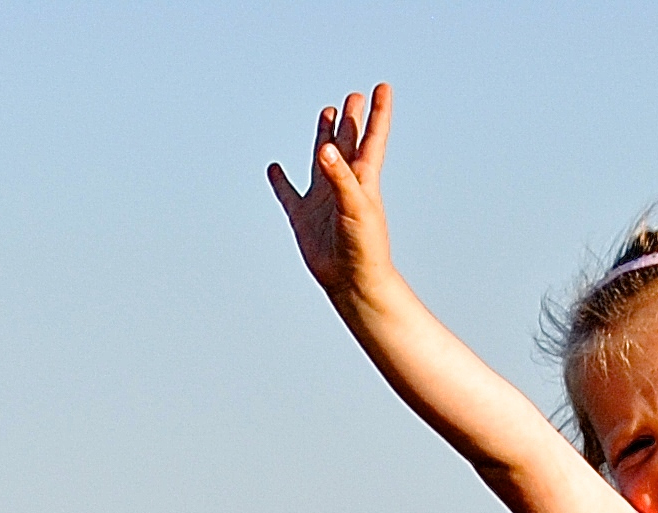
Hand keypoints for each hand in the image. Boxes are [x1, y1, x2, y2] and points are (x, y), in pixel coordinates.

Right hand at [267, 84, 394, 301]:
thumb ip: (340, 177)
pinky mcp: (304, 217)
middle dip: (351, 119)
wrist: (352, 280)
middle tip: (352, 98)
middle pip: (347, 142)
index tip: (382, 87)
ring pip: (322, 159)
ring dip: (324, 137)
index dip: (378, 112)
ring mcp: (323, 199)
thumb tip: (325, 149)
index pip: (372, 136)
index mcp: (362, 177)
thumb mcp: (355, 206)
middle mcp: (343, 183)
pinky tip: (275, 169)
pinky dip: (281, 181)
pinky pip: (289, 194)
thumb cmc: (363, 245)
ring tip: (326, 114)